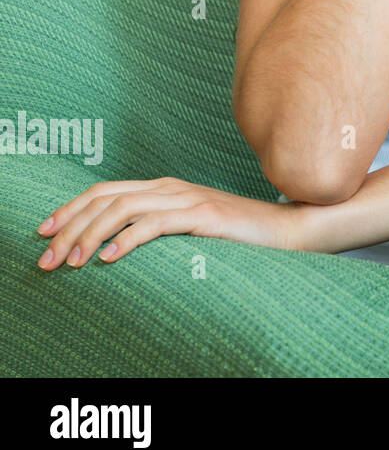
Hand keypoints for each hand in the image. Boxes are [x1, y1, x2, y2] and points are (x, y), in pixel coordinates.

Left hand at [35, 177, 302, 269]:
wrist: (286, 228)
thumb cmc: (236, 234)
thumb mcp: (189, 228)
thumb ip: (158, 227)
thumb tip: (115, 246)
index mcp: (163, 188)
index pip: (103, 191)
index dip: (68, 210)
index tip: (42, 234)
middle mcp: (171, 187)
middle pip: (105, 198)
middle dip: (69, 228)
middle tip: (48, 259)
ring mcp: (188, 198)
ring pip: (123, 210)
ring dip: (90, 236)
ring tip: (72, 262)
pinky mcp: (204, 214)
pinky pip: (156, 223)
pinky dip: (127, 239)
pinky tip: (110, 257)